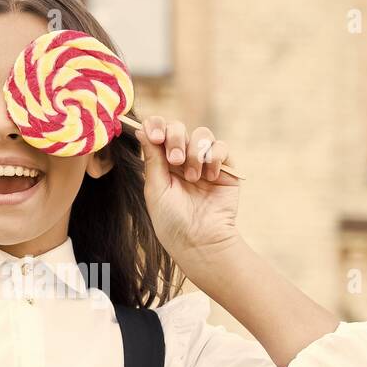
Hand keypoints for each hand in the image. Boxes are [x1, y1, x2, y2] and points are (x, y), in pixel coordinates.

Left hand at [135, 116, 240, 259]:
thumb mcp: (156, 190)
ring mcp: (204, 162)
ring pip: (201, 134)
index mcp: (162, 163)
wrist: (200, 241)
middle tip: (175, 161)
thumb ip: (152, 159)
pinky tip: (210, 177)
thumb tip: (142, 128)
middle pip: (178, 128)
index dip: (156, 126)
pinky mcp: (224, 168)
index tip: (155, 135)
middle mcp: (182, 159)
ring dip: (194, 152)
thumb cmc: (172, 221)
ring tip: (193, 177)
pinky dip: (214, 157)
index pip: (158, 132)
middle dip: (175, 139)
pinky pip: (220, 146)